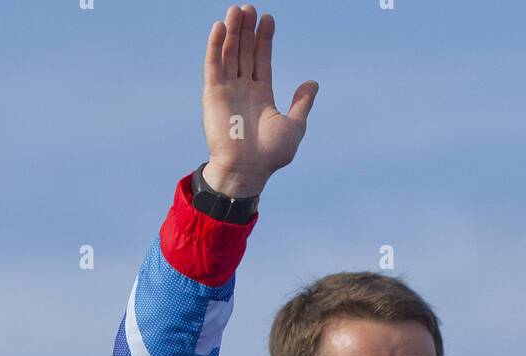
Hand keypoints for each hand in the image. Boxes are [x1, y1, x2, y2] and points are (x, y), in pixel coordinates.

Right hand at [202, 6, 317, 197]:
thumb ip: (302, 103)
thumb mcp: (294, 125)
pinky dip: (215, 45)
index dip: (264, 39)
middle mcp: (243, 89)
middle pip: (244, 52)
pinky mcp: (213, 93)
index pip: (261, 60)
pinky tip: (221, 27)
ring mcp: (227, 90)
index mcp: (261, 95)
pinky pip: (213, 65)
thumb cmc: (271, 154)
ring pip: (228, 53)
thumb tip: (312, 83)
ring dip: (232, 31)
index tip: (268, 19)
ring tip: (237, 10)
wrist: (247, 169)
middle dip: (247, 30)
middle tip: (250, 8)